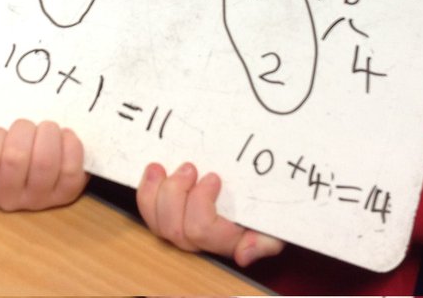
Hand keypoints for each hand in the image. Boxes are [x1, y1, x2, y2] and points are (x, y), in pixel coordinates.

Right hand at [0, 119, 88, 210]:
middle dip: (23, 130)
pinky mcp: (66, 194)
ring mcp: (37, 199)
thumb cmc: (3, 141)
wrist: (37, 144)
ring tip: (46, 129)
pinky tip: (64, 137)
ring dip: (47, 135)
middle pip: (16, 158)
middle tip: (25, 126)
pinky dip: (70, 146)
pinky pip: (72, 170)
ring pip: (45, 163)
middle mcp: (6, 199)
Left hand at [136, 162, 284, 267]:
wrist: (260, 189)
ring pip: (157, 222)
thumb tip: (244, 255)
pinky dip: (146, 189)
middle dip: (176, 194)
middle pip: (175, 229)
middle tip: (190, 168)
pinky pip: (148, 209)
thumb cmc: (267, 209)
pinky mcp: (166, 211)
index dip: (200, 204)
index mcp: (225, 240)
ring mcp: (181, 226)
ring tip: (166, 168)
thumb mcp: (276, 224)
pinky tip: (154, 171)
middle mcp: (200, 238)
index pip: (202, 231)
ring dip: (157, 192)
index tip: (213, 177)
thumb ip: (265, 242)